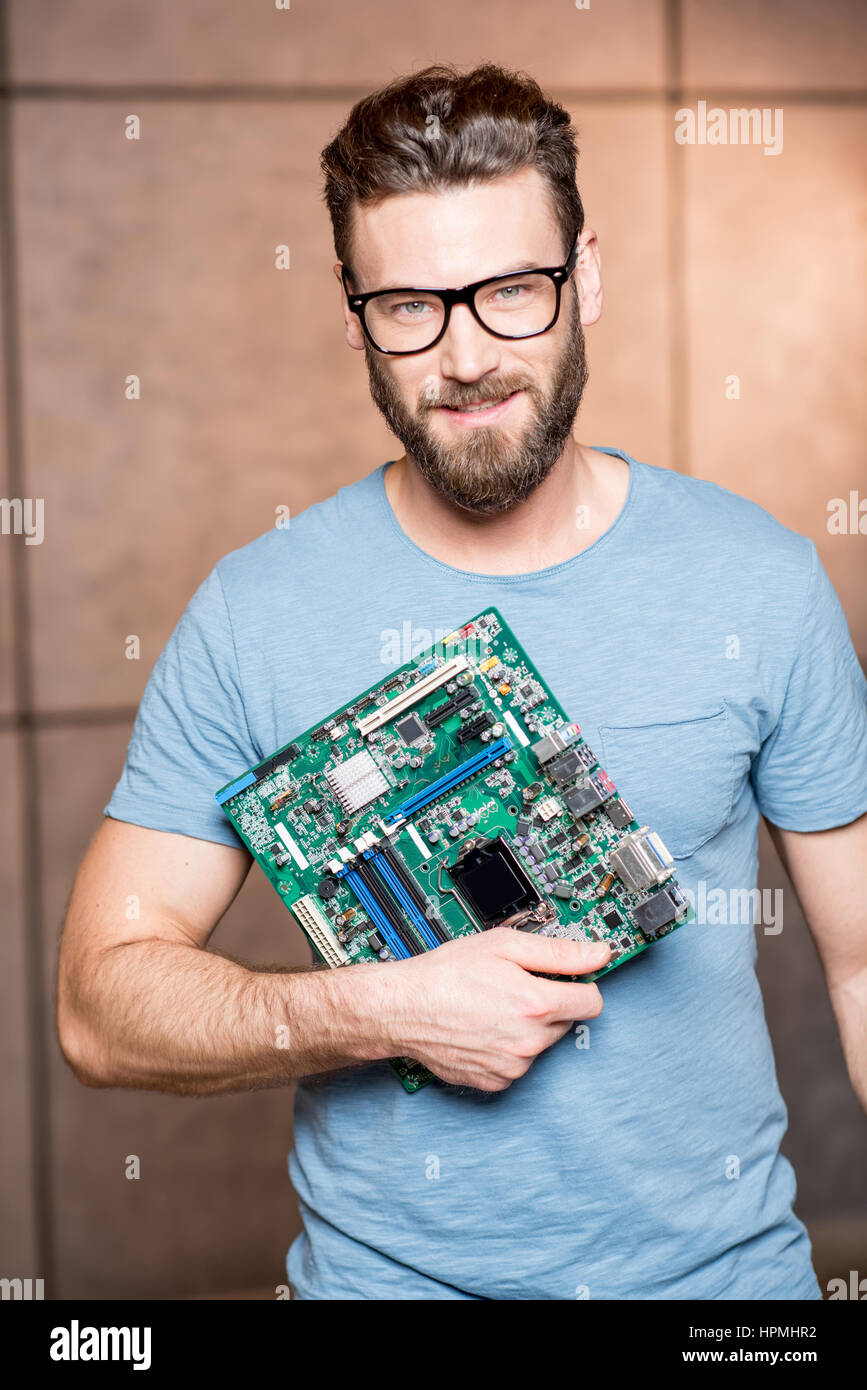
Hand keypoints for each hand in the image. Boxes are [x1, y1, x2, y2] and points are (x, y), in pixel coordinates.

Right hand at [380, 927, 609, 1090]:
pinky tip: (484, 1028)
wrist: (403, 1008)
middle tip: (515, 987)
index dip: (580, 984)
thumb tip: (599, 953)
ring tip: (493, 1007)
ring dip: (527, 1027)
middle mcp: (529, 1041)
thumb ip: (560, 951)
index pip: (592, 1001)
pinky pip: (518, 1062)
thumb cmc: (446, 974)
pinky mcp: (495, 1082)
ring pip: (541, 1043)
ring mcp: (513, 1066)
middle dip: (548, 1004)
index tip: (567, 979)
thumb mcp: (504, 945)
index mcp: (537, 1005)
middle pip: (566, 1021)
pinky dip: (507, 1047)